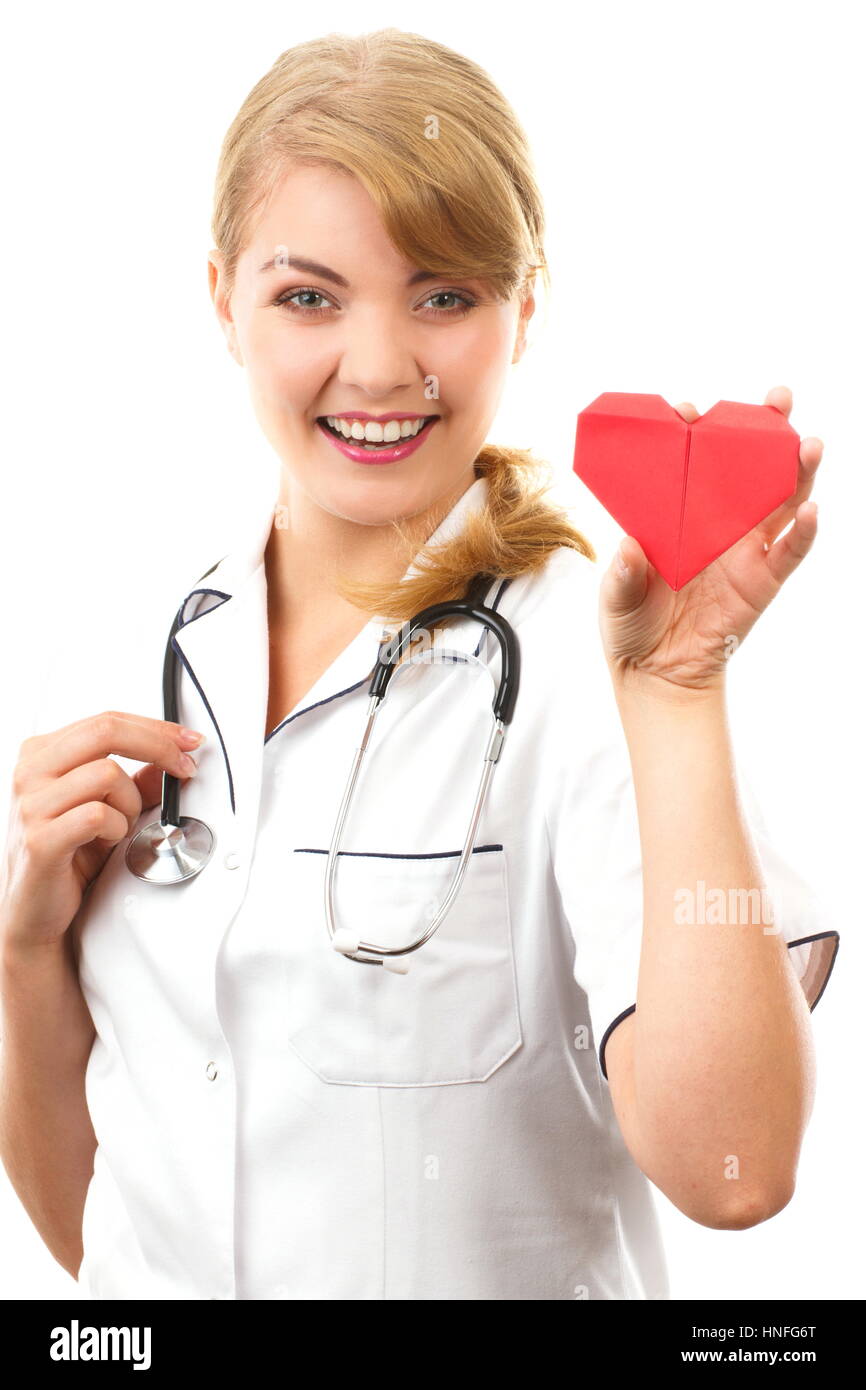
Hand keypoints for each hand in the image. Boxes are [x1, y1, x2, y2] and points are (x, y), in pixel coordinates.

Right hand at [0, 712, 203, 951]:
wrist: (34, 910)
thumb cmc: (69, 855)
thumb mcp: (108, 809)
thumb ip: (137, 781)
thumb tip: (175, 758)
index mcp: (41, 754)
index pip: (106, 720)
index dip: (156, 729)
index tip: (189, 741)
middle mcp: (30, 772)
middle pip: (105, 731)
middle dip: (157, 746)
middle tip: (183, 768)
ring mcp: (31, 804)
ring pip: (107, 774)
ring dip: (131, 802)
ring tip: (122, 825)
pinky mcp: (40, 839)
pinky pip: (98, 815)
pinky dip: (117, 828)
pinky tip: (108, 841)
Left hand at [599, 385, 820, 695]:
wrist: (655, 672)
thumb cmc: (631, 624)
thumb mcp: (615, 597)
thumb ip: (623, 575)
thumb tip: (630, 550)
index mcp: (679, 514)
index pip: (691, 463)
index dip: (695, 433)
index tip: (688, 412)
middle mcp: (716, 522)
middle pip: (748, 469)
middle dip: (765, 431)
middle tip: (778, 399)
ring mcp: (744, 548)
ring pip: (780, 499)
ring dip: (796, 470)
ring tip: (807, 444)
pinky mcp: (762, 580)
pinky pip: (789, 552)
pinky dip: (803, 532)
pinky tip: (810, 510)